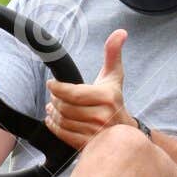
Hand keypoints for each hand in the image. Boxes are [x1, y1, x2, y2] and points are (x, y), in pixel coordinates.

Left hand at [45, 28, 135, 151]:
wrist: (124, 133)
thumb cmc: (115, 101)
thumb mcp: (114, 77)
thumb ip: (113, 53)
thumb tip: (120, 32)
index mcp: (107, 97)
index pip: (73, 93)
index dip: (57, 88)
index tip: (51, 84)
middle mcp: (102, 116)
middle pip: (65, 107)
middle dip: (55, 100)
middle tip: (54, 95)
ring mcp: (95, 133)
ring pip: (63, 120)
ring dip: (53, 113)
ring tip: (52, 107)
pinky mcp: (88, 145)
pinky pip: (63, 135)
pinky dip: (54, 126)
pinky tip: (53, 119)